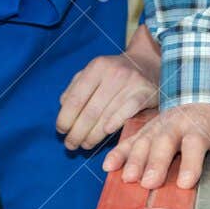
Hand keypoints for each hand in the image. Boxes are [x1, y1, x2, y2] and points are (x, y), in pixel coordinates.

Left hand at [57, 28, 160, 149]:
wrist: (148, 63)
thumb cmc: (115, 72)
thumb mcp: (94, 72)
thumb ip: (76, 86)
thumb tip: (63, 105)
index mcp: (97, 67)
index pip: (76, 98)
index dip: (66, 117)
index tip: (60, 131)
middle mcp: (113, 73)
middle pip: (91, 110)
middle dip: (77, 132)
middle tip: (70, 145)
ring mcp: (131, 83)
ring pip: (107, 115)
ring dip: (93, 135)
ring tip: (84, 145)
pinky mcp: (146, 93)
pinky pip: (128, 112)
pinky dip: (116, 123)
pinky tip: (106, 133)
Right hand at [101, 103, 209, 188]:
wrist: (205, 101)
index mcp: (201, 124)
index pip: (195, 143)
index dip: (191, 163)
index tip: (185, 182)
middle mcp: (177, 123)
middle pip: (164, 141)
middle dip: (155, 161)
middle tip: (148, 182)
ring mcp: (159, 126)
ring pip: (144, 140)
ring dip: (134, 159)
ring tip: (128, 178)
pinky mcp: (146, 131)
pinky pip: (130, 141)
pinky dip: (118, 153)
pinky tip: (109, 166)